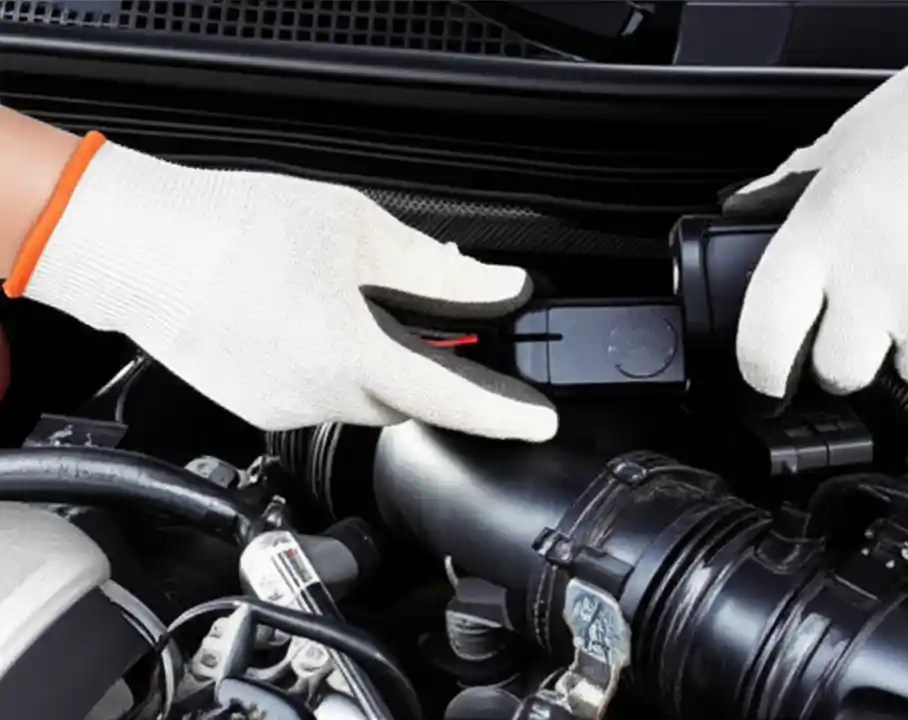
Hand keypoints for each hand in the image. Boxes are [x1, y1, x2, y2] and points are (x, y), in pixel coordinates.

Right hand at [7, 136, 556, 439]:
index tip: (538, 422)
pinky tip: (305, 315)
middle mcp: (322, 397)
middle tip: (422, 306)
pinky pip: (319, 393)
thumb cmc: (236, 229)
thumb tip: (495, 286)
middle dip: (426, 360)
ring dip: (375, 357)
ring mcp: (286, 408)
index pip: (453, 400)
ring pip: (363, 396)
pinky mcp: (258, 406)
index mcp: (355, 356)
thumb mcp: (358, 232)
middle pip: (408, 396)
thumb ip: (437, 271)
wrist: (137, 247)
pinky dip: (332, 362)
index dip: (505, 414)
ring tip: (343, 295)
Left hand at [728, 0, 907, 396]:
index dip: (762, 366)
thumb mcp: (844, 142)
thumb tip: (753, 207)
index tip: (771, 373)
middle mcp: (872, 288)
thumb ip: (792, 188)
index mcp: (821, 240)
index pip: (763, 338)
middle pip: (842, 371)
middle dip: (855, 353)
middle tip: (880, 315)